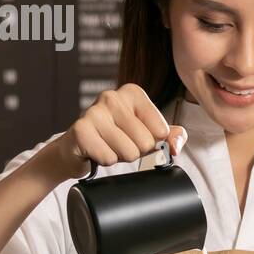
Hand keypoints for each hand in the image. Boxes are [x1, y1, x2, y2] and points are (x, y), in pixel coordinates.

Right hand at [45, 82, 186, 180]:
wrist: (77, 148)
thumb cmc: (115, 137)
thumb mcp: (147, 133)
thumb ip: (171, 136)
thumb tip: (176, 146)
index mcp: (133, 93)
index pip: (161, 130)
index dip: (152, 141)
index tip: (136, 137)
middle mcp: (112, 97)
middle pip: (146, 142)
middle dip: (135, 151)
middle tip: (119, 144)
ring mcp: (94, 111)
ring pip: (129, 152)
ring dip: (120, 156)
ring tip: (108, 146)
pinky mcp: (80, 130)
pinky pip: (109, 158)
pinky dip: (105, 160)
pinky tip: (96, 151)